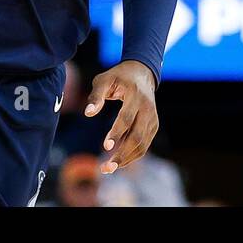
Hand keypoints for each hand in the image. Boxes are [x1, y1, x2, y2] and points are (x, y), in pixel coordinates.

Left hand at [84, 60, 158, 174]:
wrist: (141, 73)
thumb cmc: (118, 77)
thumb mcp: (104, 80)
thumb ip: (96, 96)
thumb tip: (88, 113)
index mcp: (136, 96)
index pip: (126, 119)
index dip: (116, 134)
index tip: (105, 146)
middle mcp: (147, 108)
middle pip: (137, 136)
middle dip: (122, 154)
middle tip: (106, 167)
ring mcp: (153, 118)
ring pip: (143, 144)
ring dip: (127, 159)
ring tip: (109, 168)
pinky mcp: (154, 125)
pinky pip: (145, 145)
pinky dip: (133, 155)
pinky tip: (119, 161)